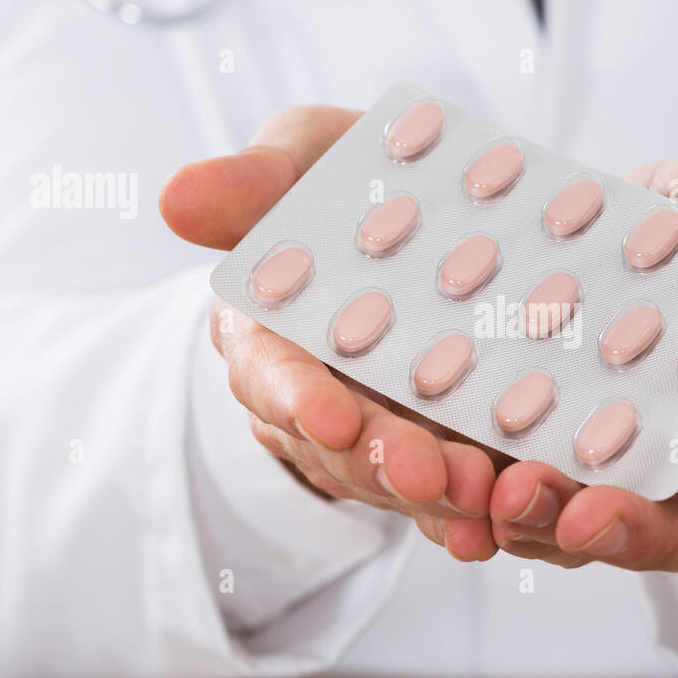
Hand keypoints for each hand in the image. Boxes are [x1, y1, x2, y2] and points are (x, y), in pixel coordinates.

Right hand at [160, 106, 503, 560]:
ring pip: (393, 480)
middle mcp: (313, 396)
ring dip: (434, 496)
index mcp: (266, 331)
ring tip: (482, 498)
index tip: (332, 416)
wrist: (431, 209)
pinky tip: (503, 520)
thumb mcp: (306, 158)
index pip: (270, 374)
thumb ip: (254, 183)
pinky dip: (472, 510)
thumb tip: (173, 197)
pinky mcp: (436, 448)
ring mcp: (377, 430)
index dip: (297, 399)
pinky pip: (447, 492)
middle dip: (378, 463)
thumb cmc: (349, 177)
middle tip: (427, 476)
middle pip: (337, 445)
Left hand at [485, 158, 677, 570]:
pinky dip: (489, 518)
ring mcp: (618, 478)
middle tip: (581, 515)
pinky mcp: (545, 477)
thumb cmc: (672, 232)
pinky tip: (454, 507)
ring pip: (600, 534)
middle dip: (637, 529)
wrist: (589, 251)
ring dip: (549, 530)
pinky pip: (527, 519)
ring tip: (497, 505)